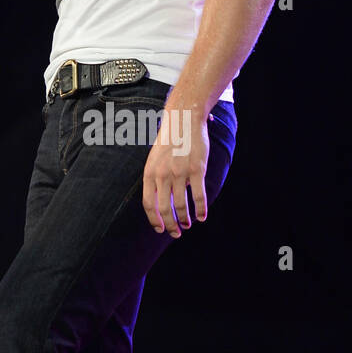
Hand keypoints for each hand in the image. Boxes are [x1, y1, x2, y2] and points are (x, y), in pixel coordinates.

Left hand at [142, 107, 208, 236]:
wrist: (183, 119)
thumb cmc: (170, 140)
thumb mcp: (155, 159)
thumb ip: (156, 179)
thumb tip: (161, 201)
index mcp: (150, 173)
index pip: (149, 204)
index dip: (154, 220)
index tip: (160, 229)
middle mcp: (163, 174)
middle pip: (165, 209)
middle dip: (170, 225)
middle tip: (176, 233)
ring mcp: (180, 172)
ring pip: (182, 205)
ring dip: (185, 219)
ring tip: (188, 225)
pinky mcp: (197, 169)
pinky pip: (199, 196)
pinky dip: (201, 210)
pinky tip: (203, 216)